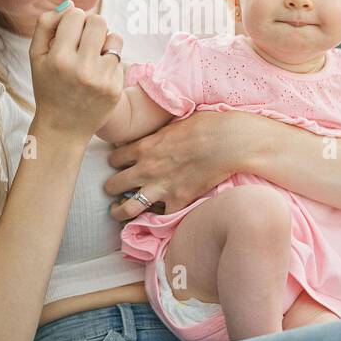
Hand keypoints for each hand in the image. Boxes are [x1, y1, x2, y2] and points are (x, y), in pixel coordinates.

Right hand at [28, 7, 123, 140]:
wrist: (63, 127)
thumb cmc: (48, 87)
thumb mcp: (36, 56)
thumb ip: (45, 25)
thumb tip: (70, 5)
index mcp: (58, 58)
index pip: (75, 15)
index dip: (72, 20)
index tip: (69, 32)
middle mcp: (82, 69)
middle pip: (99, 21)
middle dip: (91, 25)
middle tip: (83, 39)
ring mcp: (102, 79)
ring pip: (114, 37)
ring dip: (104, 41)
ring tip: (92, 54)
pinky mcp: (116, 88)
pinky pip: (119, 58)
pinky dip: (109, 62)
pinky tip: (97, 75)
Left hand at [103, 110, 241, 220]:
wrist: (228, 142)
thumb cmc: (206, 125)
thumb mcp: (173, 123)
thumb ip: (158, 134)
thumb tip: (155, 135)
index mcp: (144, 147)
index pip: (114, 158)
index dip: (115, 161)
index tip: (120, 164)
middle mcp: (146, 169)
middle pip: (113, 185)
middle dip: (111, 187)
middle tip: (114, 189)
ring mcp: (160, 188)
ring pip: (127, 208)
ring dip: (119, 211)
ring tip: (118, 211)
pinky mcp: (178, 201)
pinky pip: (159, 216)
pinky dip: (156, 216)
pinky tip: (155, 215)